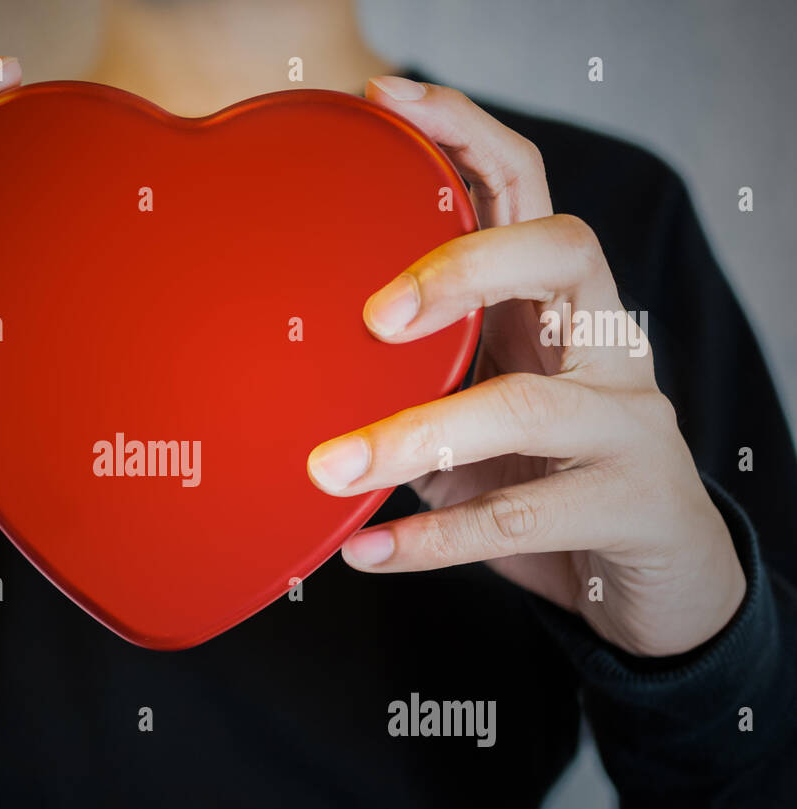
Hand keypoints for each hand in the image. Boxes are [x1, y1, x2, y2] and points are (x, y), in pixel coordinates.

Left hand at [306, 77, 744, 657]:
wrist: (651, 575)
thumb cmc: (546, 476)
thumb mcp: (478, 409)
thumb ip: (419, 378)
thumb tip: (292, 366)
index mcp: (560, 305)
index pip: (529, 189)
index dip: (468, 134)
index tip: (387, 99)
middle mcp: (606, 345)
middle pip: (564, 253)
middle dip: (467, 265)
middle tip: (376, 317)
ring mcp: (628, 425)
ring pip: (531, 406)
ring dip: (419, 434)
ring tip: (331, 468)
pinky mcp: (631, 506)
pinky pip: (521, 519)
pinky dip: (433, 538)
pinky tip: (367, 551)